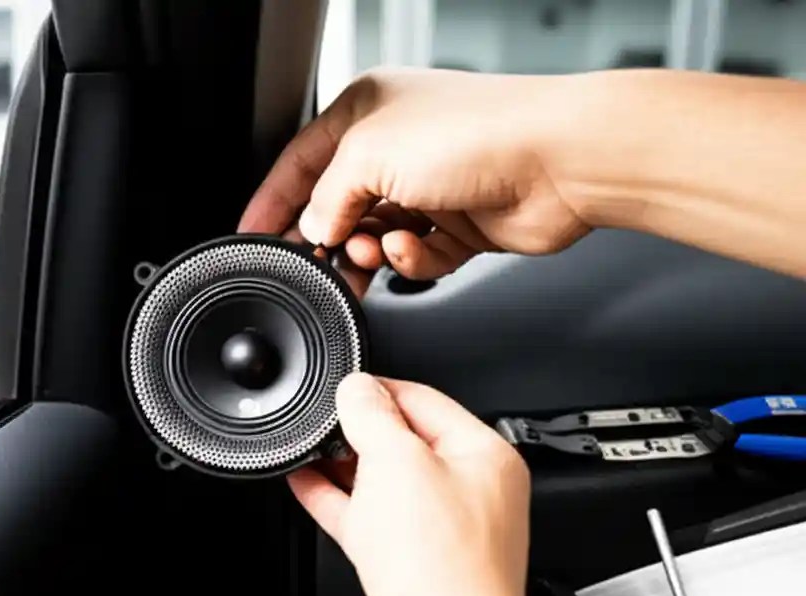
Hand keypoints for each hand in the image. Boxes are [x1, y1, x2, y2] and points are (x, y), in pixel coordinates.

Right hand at [240, 68, 589, 280]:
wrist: (561, 161)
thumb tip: (313, 229)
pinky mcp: (460, 227)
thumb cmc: (479, 133)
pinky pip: (416, 256)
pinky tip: (413, 248)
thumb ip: (328, 199)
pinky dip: (410, 260)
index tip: (253, 236)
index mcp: (368, 112)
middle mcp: (398, 148)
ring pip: (375, 237)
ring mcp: (431, 188)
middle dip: (325, 238)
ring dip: (368, 253)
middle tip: (312, 265)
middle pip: (339, 206)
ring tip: (367, 258)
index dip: (273, 201)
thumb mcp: (370, 156)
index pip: (303, 162)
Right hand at [290, 374, 558, 595]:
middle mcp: (471, 494)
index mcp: (486, 457)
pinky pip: (370, 520)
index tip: (346, 385)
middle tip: (323, 420)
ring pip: (385, 485)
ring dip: (344, 467)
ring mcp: (441, 533)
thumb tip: (358, 388)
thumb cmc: (442, 563)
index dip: (380, 388)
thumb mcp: (397, 460)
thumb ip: (372, 415)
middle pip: (407, 444)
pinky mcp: (411, 565)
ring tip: (307, 448)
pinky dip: (338, 501)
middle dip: (359, 431)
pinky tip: (307, 485)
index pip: (427, 401)